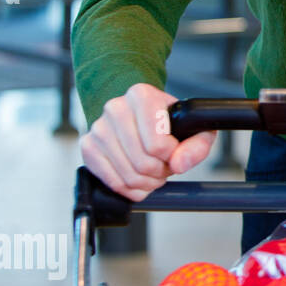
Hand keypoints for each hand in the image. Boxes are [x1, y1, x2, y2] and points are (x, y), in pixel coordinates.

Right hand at [79, 82, 215, 201]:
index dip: (171, 156)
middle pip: (143, 163)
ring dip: (148, 182)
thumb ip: (198, 144)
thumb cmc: (169, 122)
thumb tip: (179, 163)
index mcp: (142, 95)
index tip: (173, 150)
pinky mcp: (88, 147)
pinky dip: (131, 189)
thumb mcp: (194, 127)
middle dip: (161, 172)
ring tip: (154, 171)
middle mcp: (115, 108)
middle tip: (165, 165)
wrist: (141, 117)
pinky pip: (112, 183)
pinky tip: (140, 180)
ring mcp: (98, 128)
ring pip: (128, 176)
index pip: (157, 144)